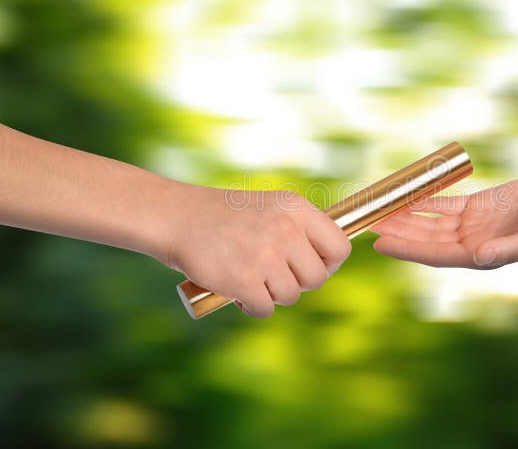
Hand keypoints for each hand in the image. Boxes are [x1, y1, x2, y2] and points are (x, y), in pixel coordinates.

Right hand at [160, 185, 350, 317]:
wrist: (177, 217)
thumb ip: (299, 229)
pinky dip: (252, 307)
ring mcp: (266, 255)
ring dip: (272, 295)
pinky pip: (265, 309)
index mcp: (297, 208)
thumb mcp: (270, 207)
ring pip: (291, 296)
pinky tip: (238, 293)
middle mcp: (287, 230)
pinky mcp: (245, 281)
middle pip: (317, 278)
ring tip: (251, 278)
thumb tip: (327, 263)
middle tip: (275, 277)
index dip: (330, 264)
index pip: (340, 246)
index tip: (311, 267)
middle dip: (299, 284)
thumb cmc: (224, 216)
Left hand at [372, 169, 517, 268]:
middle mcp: (473, 242)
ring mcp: (474, 224)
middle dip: (399, 232)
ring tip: (381, 210)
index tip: (380, 245)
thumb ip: (507, 249)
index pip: (434, 255)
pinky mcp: (479, 205)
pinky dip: (426, 200)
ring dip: (408, 216)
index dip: (406, 250)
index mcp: (482, 256)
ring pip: (432, 221)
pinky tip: (407, 196)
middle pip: (426, 238)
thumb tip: (479, 258)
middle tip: (370, 224)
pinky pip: (445, 203)